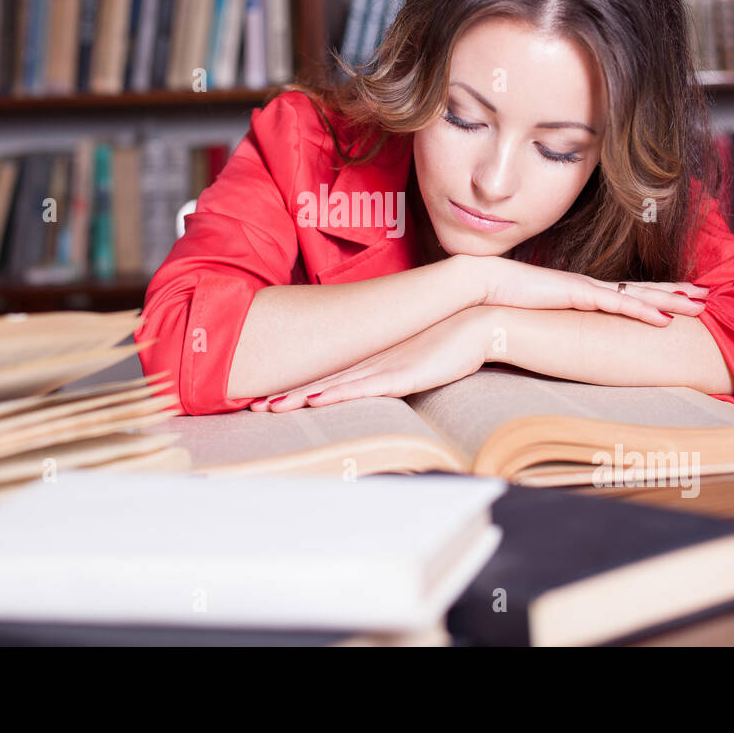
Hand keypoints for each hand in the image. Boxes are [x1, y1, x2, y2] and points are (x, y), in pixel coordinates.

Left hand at [249, 306, 491, 412]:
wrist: (482, 324)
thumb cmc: (453, 341)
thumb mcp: (417, 359)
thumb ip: (398, 369)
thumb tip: (383, 383)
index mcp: (373, 356)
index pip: (326, 374)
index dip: (295, 386)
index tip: (267, 397)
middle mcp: (372, 359)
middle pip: (320, 380)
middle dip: (284, 394)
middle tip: (251, 406)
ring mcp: (384, 365)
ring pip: (332, 385)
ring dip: (298, 397)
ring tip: (268, 408)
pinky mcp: (402, 374)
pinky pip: (364, 387)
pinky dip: (337, 394)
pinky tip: (314, 401)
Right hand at [481, 255, 708, 324]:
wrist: (482, 283)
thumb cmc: (505, 299)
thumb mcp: (539, 314)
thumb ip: (555, 323)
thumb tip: (561, 340)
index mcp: (582, 291)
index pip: (627, 291)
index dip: (656, 293)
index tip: (681, 296)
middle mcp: (590, 286)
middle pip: (642, 288)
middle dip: (676, 291)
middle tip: (707, 296)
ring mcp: (586, 288)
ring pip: (639, 294)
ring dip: (672, 299)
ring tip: (700, 305)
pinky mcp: (578, 294)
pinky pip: (618, 305)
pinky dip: (644, 312)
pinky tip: (666, 319)